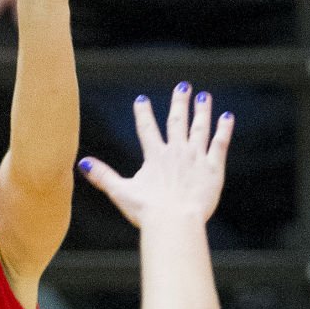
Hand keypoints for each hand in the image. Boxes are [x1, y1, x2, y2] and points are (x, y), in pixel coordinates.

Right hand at [79, 85, 233, 227]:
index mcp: (154, 156)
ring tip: (204, 97)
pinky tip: (227, 117)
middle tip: (183, 86)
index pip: (147, 128)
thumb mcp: (121, 192)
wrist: (175, 221)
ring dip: (202, 111)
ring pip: (200, 128)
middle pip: (177, 121)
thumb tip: (82, 163)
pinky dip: (223, 129)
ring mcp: (196, 158)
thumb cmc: (148, 212)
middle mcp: (176, 152)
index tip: (142, 99)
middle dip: (179, 102)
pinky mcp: (213, 168)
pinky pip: (219, 144)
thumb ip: (103, 176)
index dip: (143, 113)